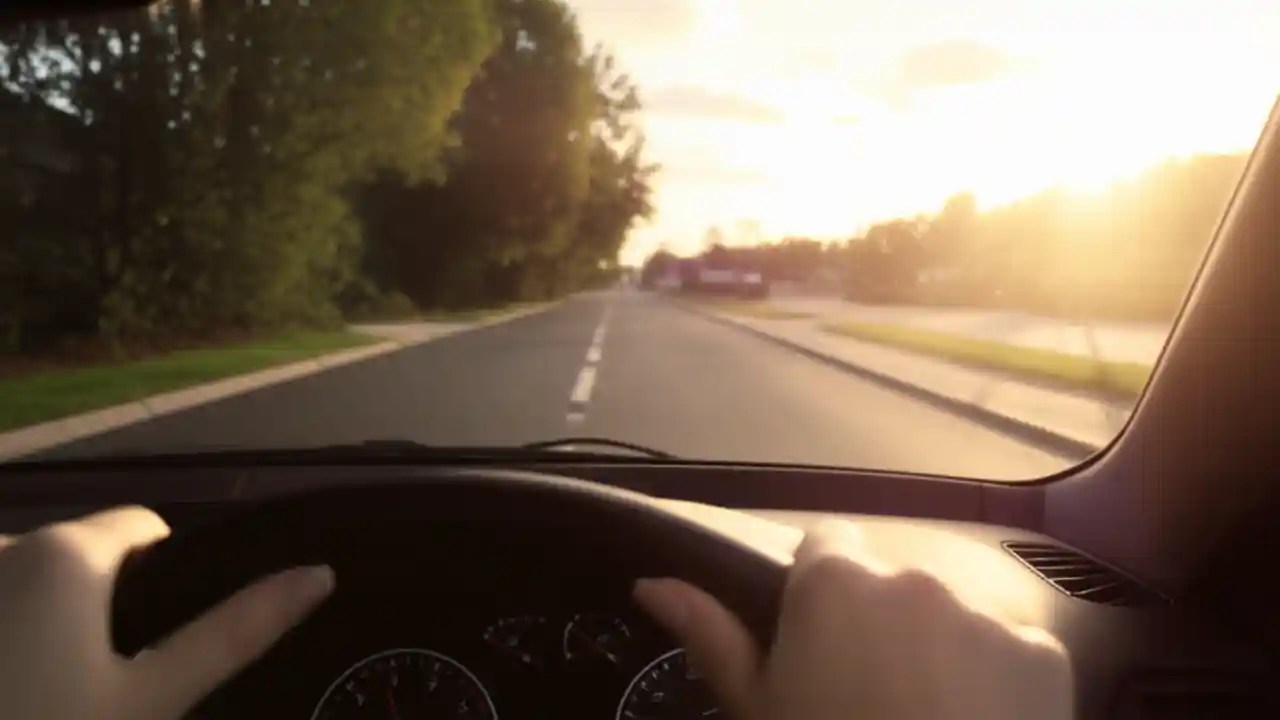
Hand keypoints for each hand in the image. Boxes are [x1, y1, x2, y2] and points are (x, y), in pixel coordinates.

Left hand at [0, 506, 333, 719]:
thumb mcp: (151, 703)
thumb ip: (234, 632)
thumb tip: (321, 573)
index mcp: (66, 553)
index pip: (142, 528)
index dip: (160, 587)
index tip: (140, 660)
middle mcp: (3, 543)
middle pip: (79, 558)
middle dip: (93, 612)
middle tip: (85, 694)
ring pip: (26, 585)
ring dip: (36, 626)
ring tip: (34, 695)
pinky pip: (1, 608)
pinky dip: (8, 635)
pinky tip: (12, 685)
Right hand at [634, 521, 1072, 719]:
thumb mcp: (756, 707)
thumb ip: (711, 634)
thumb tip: (650, 582)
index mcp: (834, 582)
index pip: (827, 545)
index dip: (821, 592)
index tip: (820, 643)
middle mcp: (911, 576)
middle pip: (892, 581)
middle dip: (883, 620)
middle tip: (871, 692)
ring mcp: (985, 611)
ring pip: (954, 614)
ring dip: (943, 645)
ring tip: (930, 712)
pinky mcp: (1043, 650)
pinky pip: (1014, 649)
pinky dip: (1000, 679)